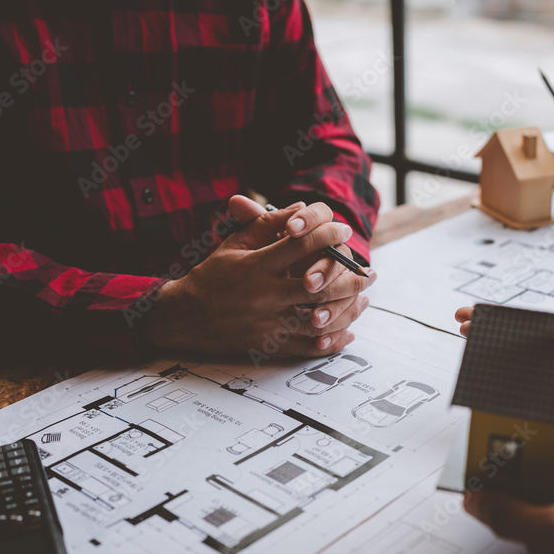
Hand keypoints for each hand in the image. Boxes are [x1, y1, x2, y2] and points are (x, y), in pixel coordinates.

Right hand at [140, 196, 375, 356]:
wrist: (186, 317)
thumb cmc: (213, 276)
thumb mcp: (235, 244)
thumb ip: (267, 224)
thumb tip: (301, 206)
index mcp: (256, 267)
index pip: (300, 245)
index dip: (326, 235)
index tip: (343, 231)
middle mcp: (264, 296)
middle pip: (318, 287)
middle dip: (349, 277)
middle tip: (367, 271)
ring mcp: (268, 324)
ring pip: (319, 320)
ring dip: (348, 310)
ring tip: (364, 299)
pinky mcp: (269, 345)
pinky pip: (307, 348)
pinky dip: (332, 341)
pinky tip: (348, 331)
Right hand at [455, 268, 553, 432]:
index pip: (546, 327)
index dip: (513, 320)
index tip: (480, 314)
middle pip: (539, 350)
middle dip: (500, 338)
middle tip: (467, 329)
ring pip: (550, 371)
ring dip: (515, 361)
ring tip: (483, 346)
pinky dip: (549, 380)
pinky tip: (517, 369)